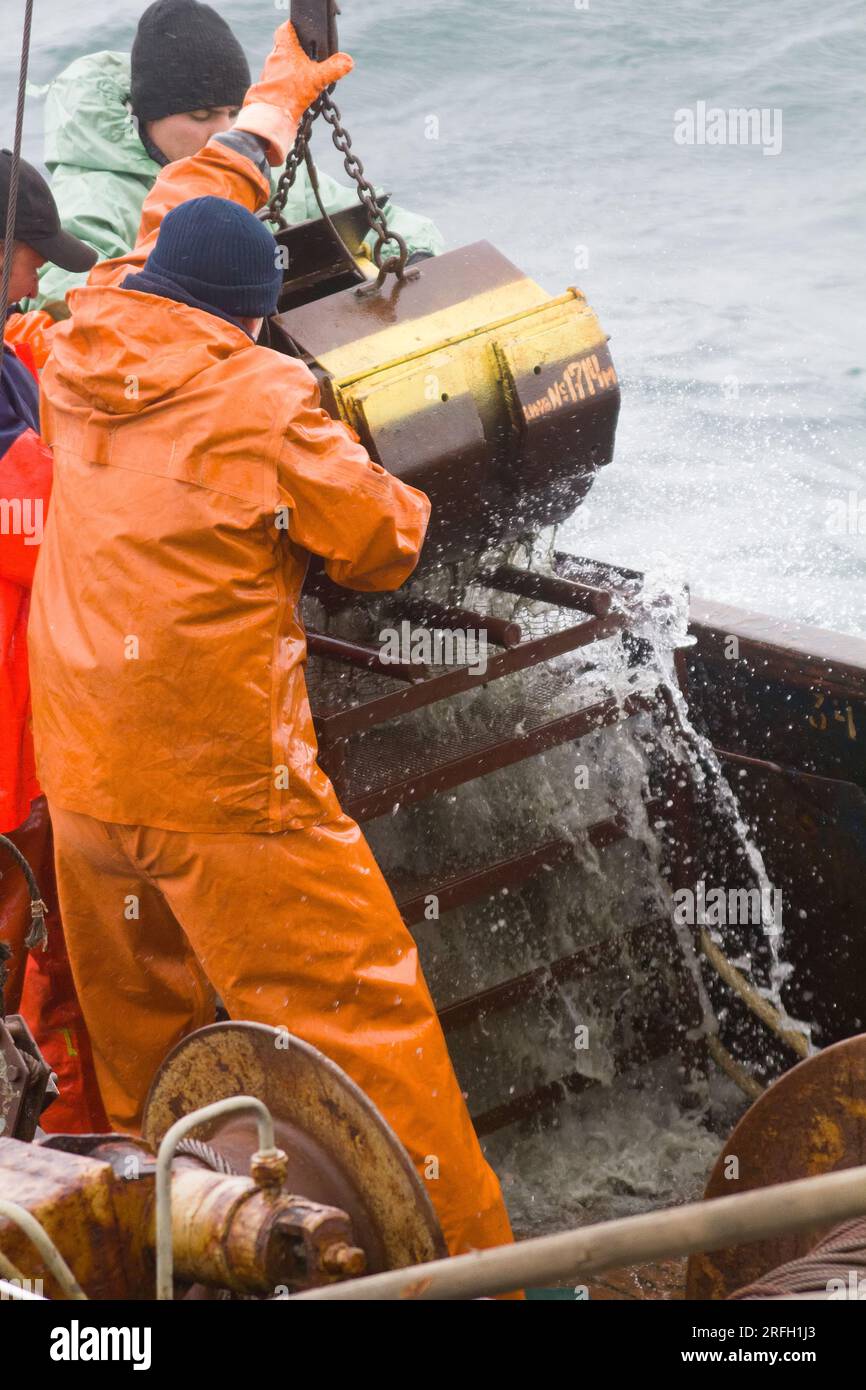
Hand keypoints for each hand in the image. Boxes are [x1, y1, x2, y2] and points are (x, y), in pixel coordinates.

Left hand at [234, 21, 352, 165]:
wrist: (271, 115)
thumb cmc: (291, 93)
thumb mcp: (317, 79)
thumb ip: (333, 69)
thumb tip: (348, 61)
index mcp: (284, 49)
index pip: (285, 30)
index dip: (293, 29)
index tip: (303, 33)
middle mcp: (274, 58)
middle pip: (285, 49)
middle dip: (297, 53)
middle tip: (309, 59)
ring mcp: (269, 74)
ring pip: (282, 65)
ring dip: (292, 70)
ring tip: (305, 78)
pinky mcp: (268, 89)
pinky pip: (279, 81)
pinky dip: (287, 84)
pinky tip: (296, 92)